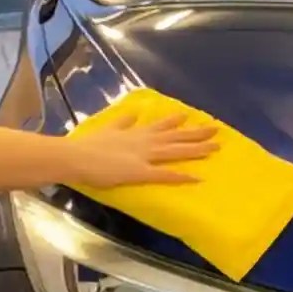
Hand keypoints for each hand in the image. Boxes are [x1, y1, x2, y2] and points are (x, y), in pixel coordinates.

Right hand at [64, 113, 219, 188]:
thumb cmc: (88, 146)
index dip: (176, 121)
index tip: (189, 115)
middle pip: (176, 136)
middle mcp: (144, 141)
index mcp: (136, 133)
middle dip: (197, 133)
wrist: (76, 156)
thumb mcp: (108, 129)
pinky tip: (197, 177)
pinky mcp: (140, 172)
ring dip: (197, 149)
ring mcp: (144, 156)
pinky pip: (165, 175)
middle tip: (217, 128)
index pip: (161, 125)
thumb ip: (121, 123)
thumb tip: (131, 113)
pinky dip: (181, 176)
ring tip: (216, 147)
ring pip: (176, 151)